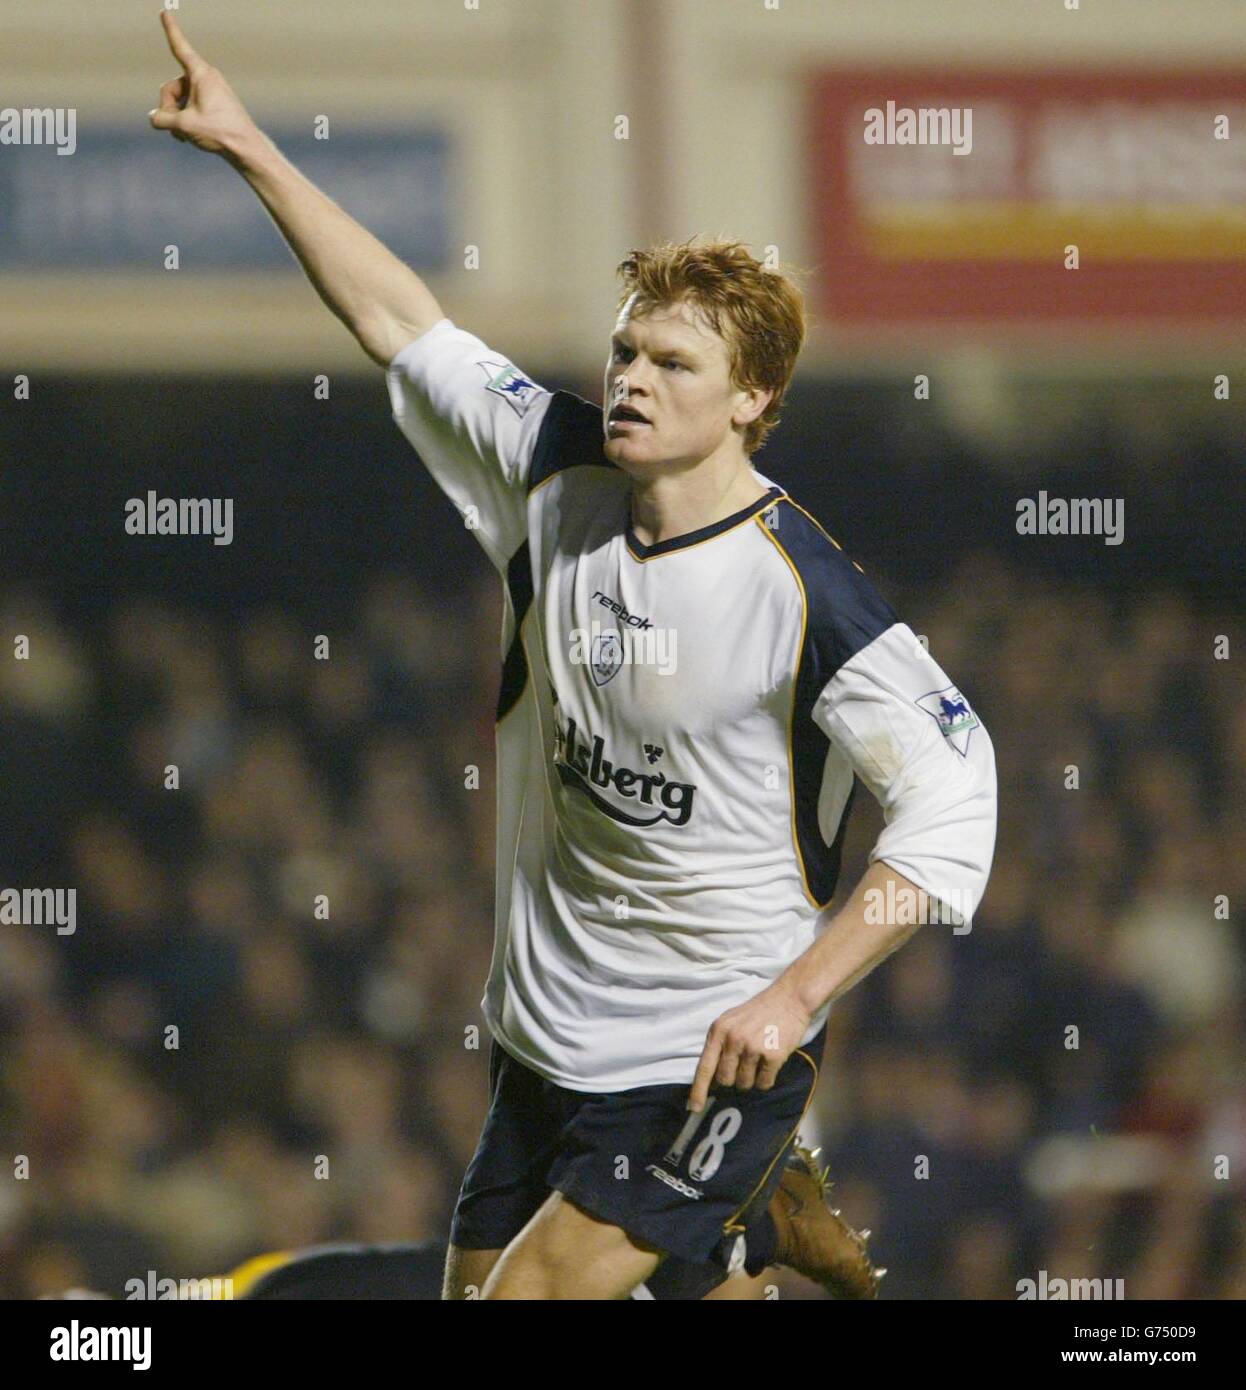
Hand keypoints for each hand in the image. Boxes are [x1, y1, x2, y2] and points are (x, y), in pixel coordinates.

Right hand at [148, 10, 259, 158]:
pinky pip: (190, 107)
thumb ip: (162, 118)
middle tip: (177, 128)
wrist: (246, 148)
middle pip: (172, 87)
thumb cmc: (220, 132)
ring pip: (180, 100)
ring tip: (185, 135)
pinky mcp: (213, 104)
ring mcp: (210, 91)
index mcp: (201, 74)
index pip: (180, 48)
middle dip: (169, 107)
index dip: (170, 30)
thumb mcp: (184, 125)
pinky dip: (186, 120)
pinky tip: (188, 136)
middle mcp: (206, 78)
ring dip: (177, 118)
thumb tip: (153, 117)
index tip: (165, 12)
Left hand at [687, 979, 811, 1112]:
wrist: (789, 999)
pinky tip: (771, 1061)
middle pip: (725, 1080)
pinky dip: (767, 1078)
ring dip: (752, 1078)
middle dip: (733, 1079)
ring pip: (745, 1084)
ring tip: (759, 1058)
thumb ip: (719, 1045)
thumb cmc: (759, 1012)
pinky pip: (764, 1083)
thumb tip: (710, 1079)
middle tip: (745, 1064)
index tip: (693, 1108)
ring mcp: (753, 1048)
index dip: (698, 1090)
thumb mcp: (731, 1021)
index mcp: (719, 1030)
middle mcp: (733, 1039)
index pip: (704, 1066)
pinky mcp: (773, 1056)